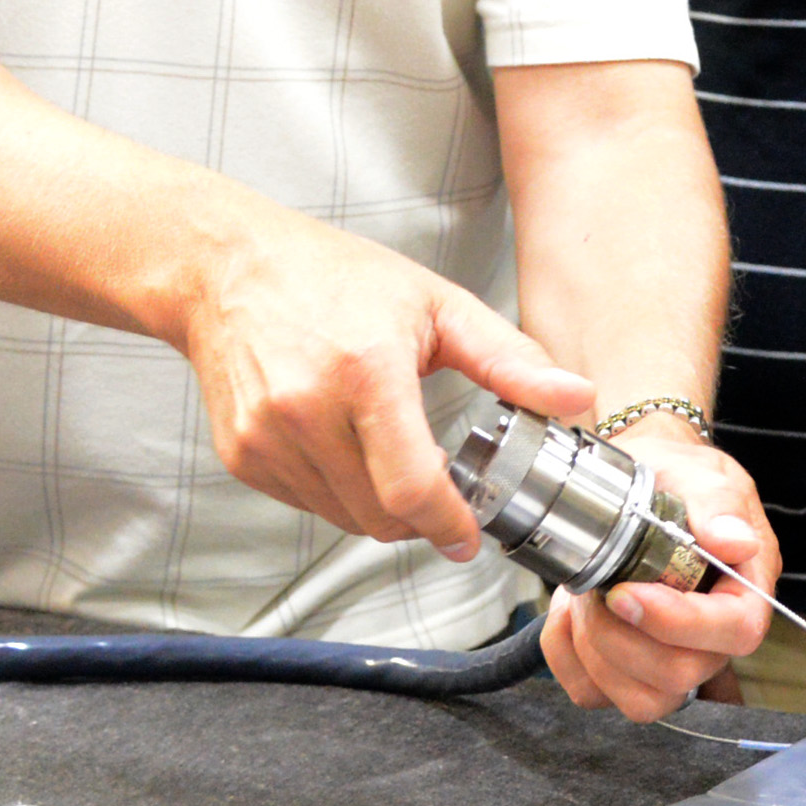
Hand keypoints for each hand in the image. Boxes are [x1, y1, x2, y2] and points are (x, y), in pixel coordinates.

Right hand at [172, 207, 592, 561]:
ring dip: (379, 508)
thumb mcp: (437, 304)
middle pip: (379, 514)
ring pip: (343, 517)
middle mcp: (307, 409)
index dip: (447, 524)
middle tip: (443, 490)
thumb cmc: (336, 278)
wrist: (228, 269)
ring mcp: (266, 437)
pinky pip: (307, 503)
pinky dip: (338, 493)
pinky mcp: (242, 454)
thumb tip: (578, 396)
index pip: (410, 485)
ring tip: (393, 456)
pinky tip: (347, 446)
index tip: (469, 537)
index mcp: (366, 371)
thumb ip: (510, 360)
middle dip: (420, 517)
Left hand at [540, 434, 776, 721]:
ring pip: (638, 700)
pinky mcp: (624, 673)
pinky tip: (571, 610)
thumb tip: (735, 543)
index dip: (678, 622)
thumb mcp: (703, 474)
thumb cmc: (676, 481)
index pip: (735, 632)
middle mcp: (713, 639)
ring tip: (587, 593)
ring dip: (595, 648)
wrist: (637, 482)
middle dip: (622, 636)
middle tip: (598, 583)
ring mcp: (669, 661)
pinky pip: (590, 693)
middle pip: (679, 675)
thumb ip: (719, 504)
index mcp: (746, 591)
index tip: (627, 592)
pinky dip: (565, 652)